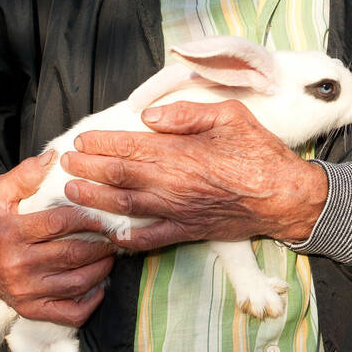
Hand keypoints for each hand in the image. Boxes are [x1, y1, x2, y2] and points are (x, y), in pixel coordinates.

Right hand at [0, 150, 115, 326]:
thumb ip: (26, 174)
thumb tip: (55, 156)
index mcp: (11, 233)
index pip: (60, 224)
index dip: (89, 217)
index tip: (107, 212)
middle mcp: (18, 265)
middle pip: (72, 254)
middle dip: (101, 243)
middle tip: (117, 233)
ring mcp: (25, 290)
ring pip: (75, 283)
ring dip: (101, 269)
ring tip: (112, 254)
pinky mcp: (29, 309)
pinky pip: (67, 313)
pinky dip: (89, 303)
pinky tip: (99, 286)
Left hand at [59, 100, 328, 250]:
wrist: (285, 197)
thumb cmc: (260, 152)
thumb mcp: (230, 116)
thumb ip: (187, 113)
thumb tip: (150, 115)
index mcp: (181, 154)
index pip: (128, 148)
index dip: (100, 144)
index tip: (81, 140)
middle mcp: (172, 185)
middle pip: (118, 176)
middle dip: (88, 169)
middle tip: (66, 164)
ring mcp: (178, 211)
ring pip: (125, 206)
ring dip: (95, 199)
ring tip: (74, 192)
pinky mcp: (188, 231)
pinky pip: (151, 238)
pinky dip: (128, 238)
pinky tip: (111, 233)